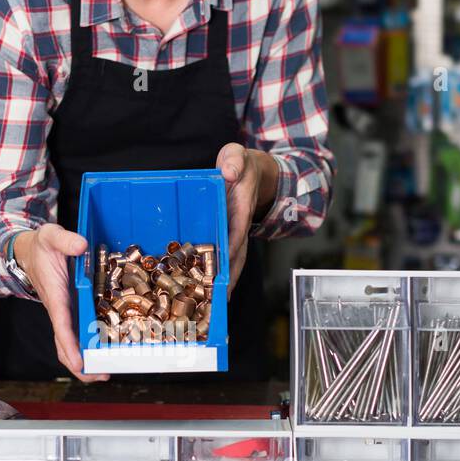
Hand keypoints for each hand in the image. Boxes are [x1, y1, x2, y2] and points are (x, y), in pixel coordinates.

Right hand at [13, 225, 109, 382]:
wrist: (27, 252)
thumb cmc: (41, 245)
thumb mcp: (51, 235)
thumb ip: (65, 239)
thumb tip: (82, 246)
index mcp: (55, 296)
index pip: (61, 325)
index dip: (70, 345)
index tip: (79, 362)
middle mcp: (58, 310)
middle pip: (64, 346)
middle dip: (79, 365)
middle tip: (101, 375)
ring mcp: (62, 314)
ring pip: (69, 345)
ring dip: (83, 362)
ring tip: (104, 373)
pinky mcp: (67, 313)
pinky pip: (74, 336)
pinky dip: (85, 348)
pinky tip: (101, 353)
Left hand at [216, 143, 276, 292]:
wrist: (254, 173)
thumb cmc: (241, 164)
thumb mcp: (237, 155)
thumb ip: (234, 160)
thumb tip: (229, 172)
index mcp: (241, 208)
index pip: (237, 231)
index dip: (231, 248)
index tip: (224, 265)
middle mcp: (239, 227)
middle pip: (237, 258)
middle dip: (230, 279)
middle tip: (219, 301)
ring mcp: (233, 235)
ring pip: (231, 264)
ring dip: (224, 283)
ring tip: (213, 305)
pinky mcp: (227, 239)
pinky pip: (222, 259)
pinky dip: (215, 275)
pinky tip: (205, 291)